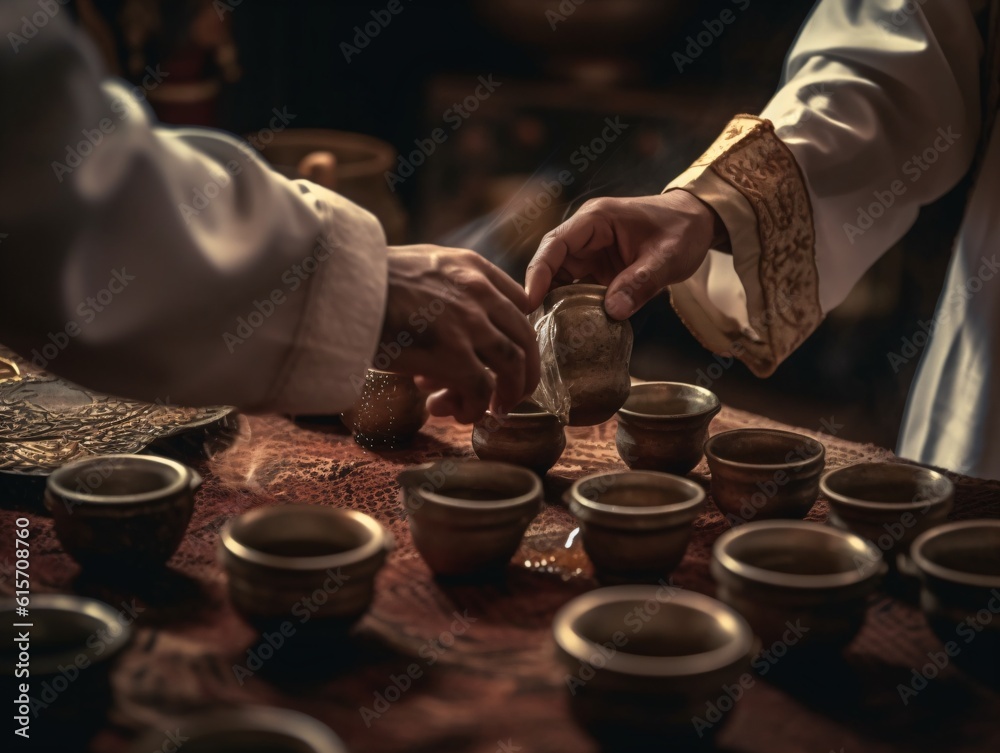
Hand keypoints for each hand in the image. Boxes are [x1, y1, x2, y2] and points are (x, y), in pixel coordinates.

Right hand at [381, 245, 539, 422]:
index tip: (512, 354)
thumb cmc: (369, 281)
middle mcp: (478, 292)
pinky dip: (475, 408)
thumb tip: (453, 320)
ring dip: (507, 395)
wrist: (341, 287)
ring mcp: (468, 323)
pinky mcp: (451, 354)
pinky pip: (480, 390)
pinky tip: (459, 414)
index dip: (520, 334)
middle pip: (524, 337)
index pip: (520, 301)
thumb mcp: (421, 262)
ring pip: (512, 366)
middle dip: (524, 372)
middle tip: (514, 394)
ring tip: (493, 410)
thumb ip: (448, 281)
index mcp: (472, 267)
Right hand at [524, 190, 727, 318]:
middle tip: (536, 326)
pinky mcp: (597, 270)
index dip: (538, 271)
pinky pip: (577, 289)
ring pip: (560, 279)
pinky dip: (573, 307)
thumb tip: (611, 312)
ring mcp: (590, 253)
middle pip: (550, 264)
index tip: (531, 300)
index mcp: (595, 220)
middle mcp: (586, 235)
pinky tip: (571, 329)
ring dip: (556, 304)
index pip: (555, 244)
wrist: (697, 223)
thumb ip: (641, 282)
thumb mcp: (667, 257)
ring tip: (549, 333)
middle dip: (541, 294)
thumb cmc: (682, 230)